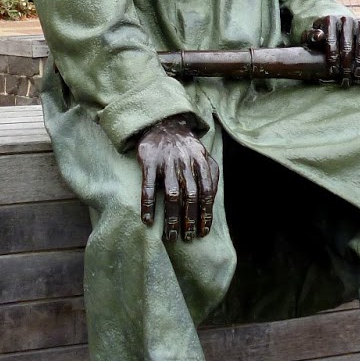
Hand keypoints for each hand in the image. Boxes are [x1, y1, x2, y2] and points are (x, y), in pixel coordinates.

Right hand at [136, 116, 218, 241]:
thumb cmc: (185, 145)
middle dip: (190, 219)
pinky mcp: (149, 161)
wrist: (163, 122)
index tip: (203, 232)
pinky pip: (148, 186)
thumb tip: (212, 200)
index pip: (207, 191)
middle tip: (188, 238)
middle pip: (190, 195)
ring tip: (172, 235)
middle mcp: (185, 161)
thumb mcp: (203, 154)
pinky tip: (148, 220)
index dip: (206, 213)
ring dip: (172, 216)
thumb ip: (211, 174)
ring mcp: (166, 161)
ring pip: (171, 193)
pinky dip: (148, 204)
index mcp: (201, 160)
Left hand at [306, 15, 359, 85]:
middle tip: (345, 78)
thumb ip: (311, 36)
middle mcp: (346, 19)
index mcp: (330, 20)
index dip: (332, 57)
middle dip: (346, 64)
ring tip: (357, 74)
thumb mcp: (311, 38)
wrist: (338, 30)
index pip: (331, 40)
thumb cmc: (321, 38)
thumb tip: (319, 36)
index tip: (333, 72)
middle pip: (347, 44)